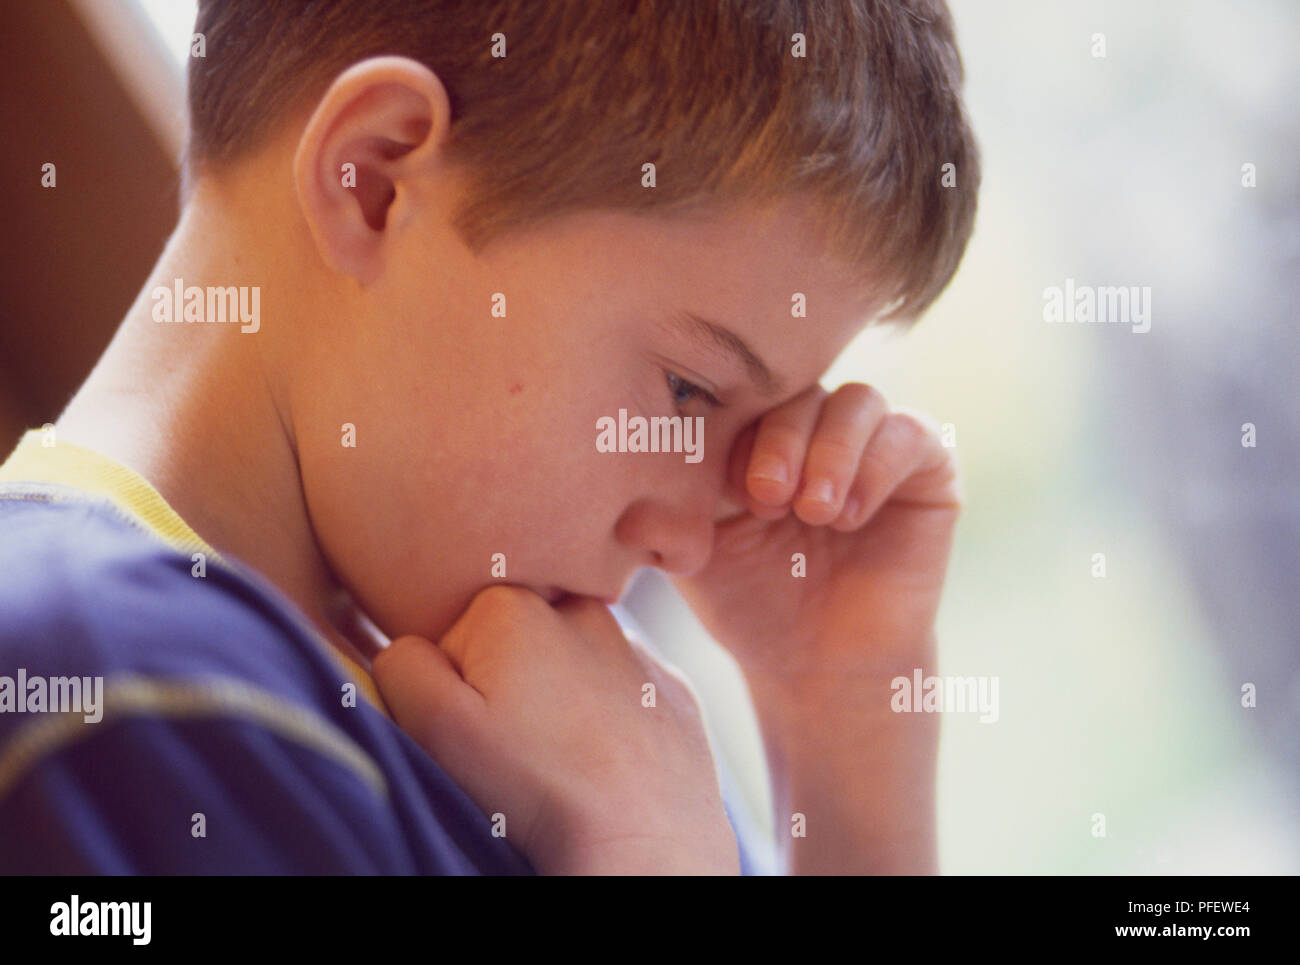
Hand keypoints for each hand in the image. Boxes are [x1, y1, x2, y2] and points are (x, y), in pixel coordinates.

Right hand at [370, 585, 739, 874]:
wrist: (645, 847)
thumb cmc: (536, 789)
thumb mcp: (437, 726)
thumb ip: (402, 666)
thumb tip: (404, 645)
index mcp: (514, 606)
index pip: (452, 640)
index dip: (452, 693)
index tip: (476, 736)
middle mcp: (582, 610)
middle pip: (515, 652)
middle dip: (506, 694)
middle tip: (518, 757)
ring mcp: (636, 652)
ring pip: (571, 674)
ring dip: (559, 709)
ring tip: (561, 769)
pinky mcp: (672, 694)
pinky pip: (623, 701)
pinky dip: (611, 727)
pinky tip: (606, 769)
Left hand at [674, 382, 960, 687]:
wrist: (817, 668)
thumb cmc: (750, 605)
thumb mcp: (694, 547)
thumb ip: (664, 505)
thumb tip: (609, 484)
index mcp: (760, 431)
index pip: (748, 391)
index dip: (734, 426)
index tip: (723, 491)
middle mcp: (819, 428)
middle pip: (802, 386)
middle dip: (781, 438)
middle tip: (765, 497)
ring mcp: (874, 445)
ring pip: (858, 401)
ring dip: (830, 451)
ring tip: (811, 512)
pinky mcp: (927, 469)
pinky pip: (911, 434)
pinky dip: (876, 467)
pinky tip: (846, 517)